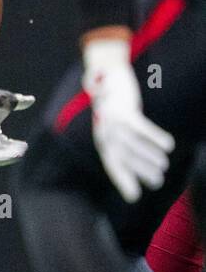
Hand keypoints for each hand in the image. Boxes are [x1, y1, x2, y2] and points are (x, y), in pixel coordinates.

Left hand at [0, 87, 35, 165]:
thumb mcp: (9, 102)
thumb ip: (19, 103)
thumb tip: (31, 99)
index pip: (0, 141)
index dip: (12, 145)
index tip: (24, 145)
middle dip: (11, 152)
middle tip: (24, 150)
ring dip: (8, 156)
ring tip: (21, 154)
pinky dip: (1, 157)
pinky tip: (15, 154)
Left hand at [83, 37, 173, 203]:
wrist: (108, 75)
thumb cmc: (117, 106)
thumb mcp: (116, 127)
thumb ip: (124, 144)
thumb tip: (137, 163)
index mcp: (103, 140)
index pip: (113, 165)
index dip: (123, 181)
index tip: (134, 197)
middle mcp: (105, 133)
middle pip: (124, 156)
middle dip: (140, 171)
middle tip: (159, 181)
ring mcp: (112, 121)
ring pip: (132, 144)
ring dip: (149, 155)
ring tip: (165, 165)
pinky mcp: (123, 110)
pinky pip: (140, 127)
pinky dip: (154, 136)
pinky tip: (168, 145)